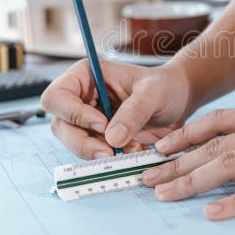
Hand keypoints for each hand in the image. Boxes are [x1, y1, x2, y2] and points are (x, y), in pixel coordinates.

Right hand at [41, 60, 192, 158]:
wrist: (178, 102)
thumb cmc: (164, 86)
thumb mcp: (153, 92)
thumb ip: (134, 111)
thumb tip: (112, 139)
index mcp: (84, 76)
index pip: (57, 96)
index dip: (73, 114)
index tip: (102, 124)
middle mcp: (80, 99)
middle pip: (61, 126)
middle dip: (84, 142)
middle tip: (110, 152)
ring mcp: (87, 121)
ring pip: (74, 144)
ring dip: (100, 152)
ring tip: (133, 147)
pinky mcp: (98, 139)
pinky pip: (94, 155)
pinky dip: (112, 158)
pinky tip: (135, 150)